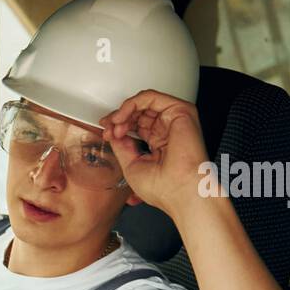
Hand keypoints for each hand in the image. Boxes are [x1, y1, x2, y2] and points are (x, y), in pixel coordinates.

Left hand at [99, 89, 210, 219]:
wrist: (183, 192)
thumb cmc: (165, 189)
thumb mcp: (131, 165)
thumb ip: (122, 146)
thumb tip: (112, 133)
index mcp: (159, 143)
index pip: (136, 125)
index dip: (118, 126)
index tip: (106, 133)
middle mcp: (168, 130)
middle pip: (138, 113)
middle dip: (118, 119)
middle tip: (108, 129)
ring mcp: (174, 120)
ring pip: (143, 103)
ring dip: (123, 112)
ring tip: (115, 125)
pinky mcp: (180, 111)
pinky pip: (150, 97)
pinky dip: (132, 104)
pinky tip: (122, 117)